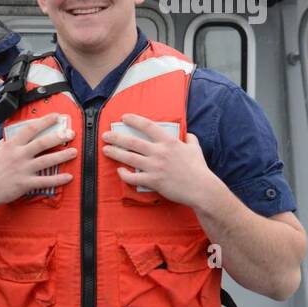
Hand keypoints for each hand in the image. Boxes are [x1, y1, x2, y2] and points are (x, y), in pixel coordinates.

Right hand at [0, 115, 76, 213]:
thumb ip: (6, 143)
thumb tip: (12, 136)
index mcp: (11, 145)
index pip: (30, 129)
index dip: (45, 121)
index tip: (56, 116)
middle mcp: (18, 155)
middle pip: (43, 142)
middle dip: (59, 136)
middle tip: (71, 133)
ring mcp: (23, 169)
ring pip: (47, 160)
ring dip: (63, 156)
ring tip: (74, 152)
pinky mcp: (25, 184)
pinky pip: (45, 181)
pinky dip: (58, 179)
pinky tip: (69, 176)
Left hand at [101, 113, 219, 208]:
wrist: (202, 188)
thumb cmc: (199, 169)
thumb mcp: (195, 149)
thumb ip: (190, 140)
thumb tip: (188, 135)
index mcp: (169, 142)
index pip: (148, 126)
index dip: (134, 120)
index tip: (124, 117)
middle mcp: (159, 152)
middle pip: (133, 142)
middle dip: (117, 137)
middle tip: (106, 135)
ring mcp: (155, 167)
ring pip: (129, 158)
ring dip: (115, 153)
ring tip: (105, 149)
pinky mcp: (153, 181)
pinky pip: (133, 177)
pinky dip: (124, 174)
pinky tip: (120, 170)